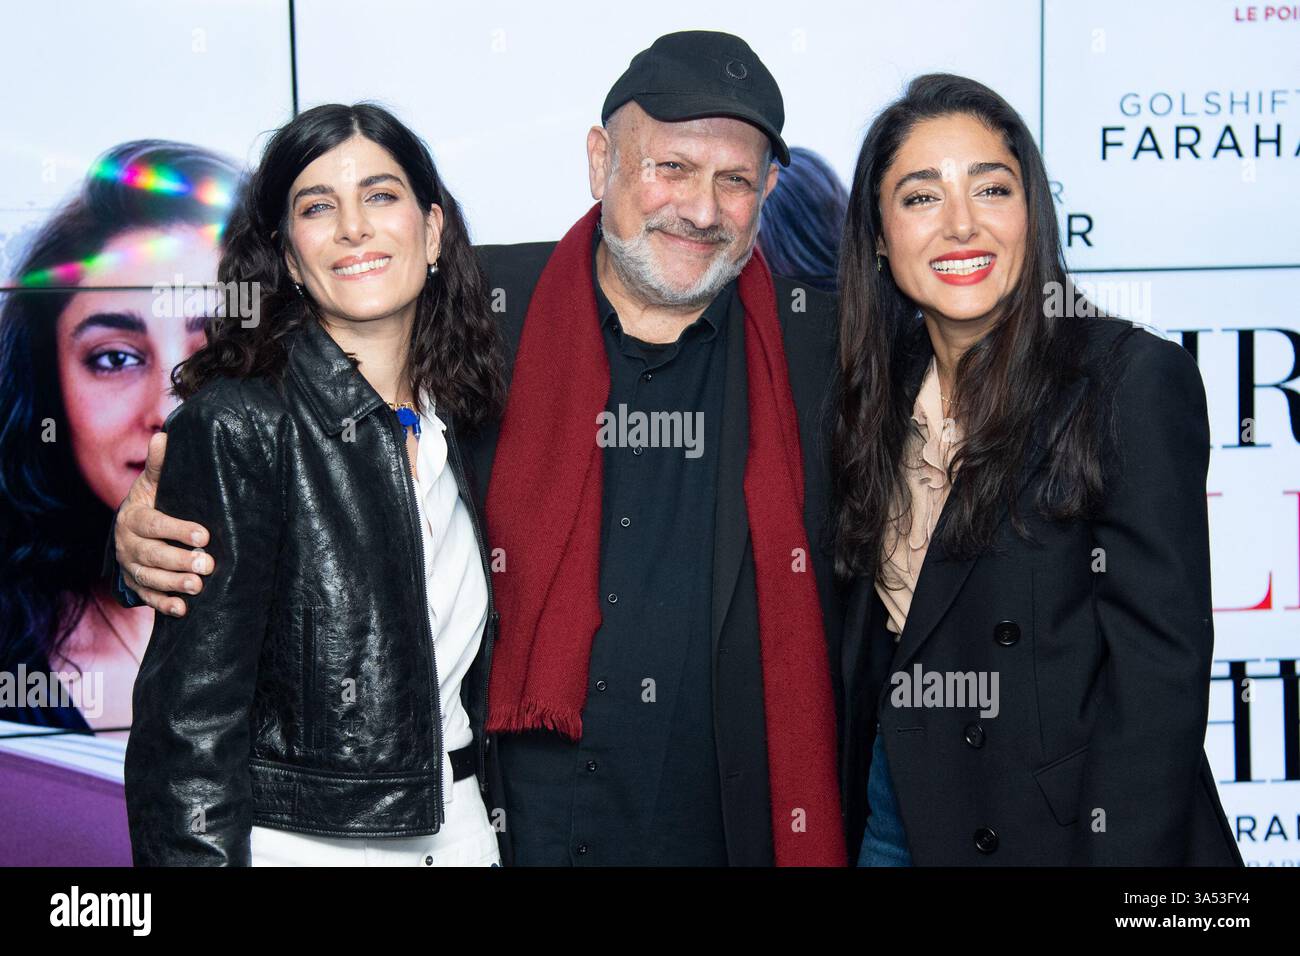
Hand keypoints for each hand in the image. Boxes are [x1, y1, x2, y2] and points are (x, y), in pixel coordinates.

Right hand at [116, 432, 214, 616]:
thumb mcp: (154, 483)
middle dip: (179, 561)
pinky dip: (163, 604)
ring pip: (149, 578)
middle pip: (151, 555)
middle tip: (207, 564)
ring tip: (198, 585)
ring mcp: (130, 566)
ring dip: (173, 584)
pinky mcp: (136, 585)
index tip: (203, 534)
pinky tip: (183, 609)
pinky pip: (147, 597)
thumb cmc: (152, 501)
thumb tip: (164, 436)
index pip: (154, 525)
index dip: (177, 530)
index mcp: (133, 517)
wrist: (133, 528)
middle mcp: (128, 544)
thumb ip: (161, 465)